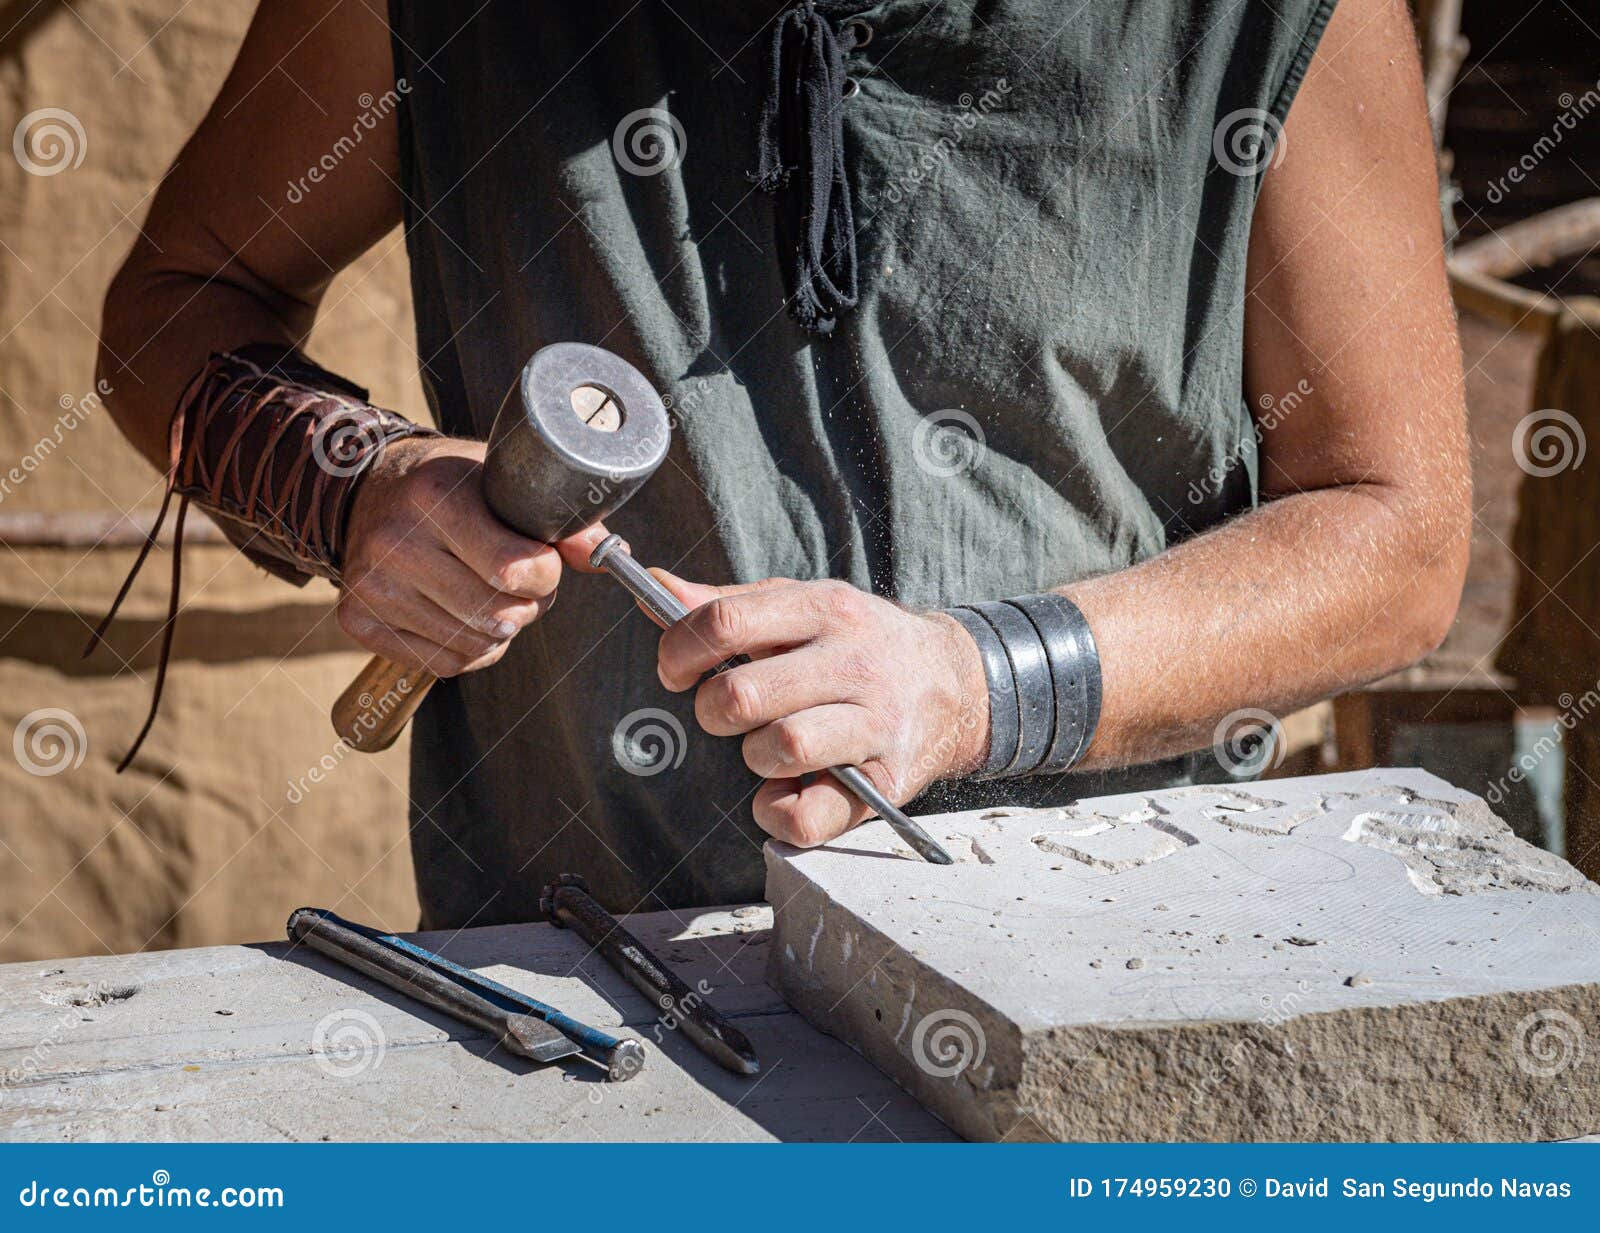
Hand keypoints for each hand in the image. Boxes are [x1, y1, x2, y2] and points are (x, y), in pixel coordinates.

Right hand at [337, 436, 609, 675]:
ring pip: (474, 644)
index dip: (546, 575)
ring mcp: (372, 586)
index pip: (513, 568)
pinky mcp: (359, 619)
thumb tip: (606, 556)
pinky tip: (463, 613)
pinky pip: (444, 663)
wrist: (370, 487)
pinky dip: (470, 648)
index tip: (544, 561)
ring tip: (491, 593)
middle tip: (522, 583)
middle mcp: (396, 543)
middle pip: (497, 613)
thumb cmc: (451, 484)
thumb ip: (560, 521)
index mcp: (435, 498)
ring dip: (501, 629)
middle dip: (528, 605)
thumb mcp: (501, 480)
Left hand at [654, 575, 989, 847]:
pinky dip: (780, 813)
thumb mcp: (803, 605)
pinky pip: (808, 816)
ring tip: (770, 748)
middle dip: (712, 711)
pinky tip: (789, 790)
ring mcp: (874, 723)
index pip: (724, 623)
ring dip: (754, 757)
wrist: (955, 683)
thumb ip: (728, 603)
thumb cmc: (859, 643)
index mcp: (824, 608)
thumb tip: (655, 588)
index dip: (680, 652)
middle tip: (727, 713)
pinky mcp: (885, 782)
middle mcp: (853, 661)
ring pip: (779, 748)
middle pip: (740, 694)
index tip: (677, 671)